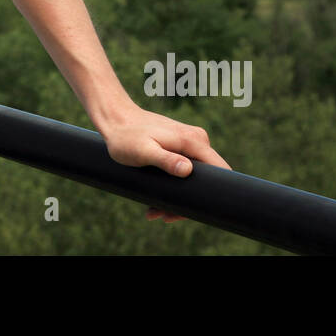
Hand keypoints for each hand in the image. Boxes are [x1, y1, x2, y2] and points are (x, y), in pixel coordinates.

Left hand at [100, 105, 230, 222]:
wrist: (114, 119)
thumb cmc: (126, 137)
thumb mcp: (144, 152)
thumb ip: (166, 160)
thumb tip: (188, 171)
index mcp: (193, 141)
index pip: (220, 171)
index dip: (213, 194)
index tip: (194, 211)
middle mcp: (196, 140)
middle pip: (207, 178)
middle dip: (189, 201)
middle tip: (165, 216)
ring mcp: (188, 143)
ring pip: (193, 177)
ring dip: (178, 197)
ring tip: (155, 212)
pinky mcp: (179, 146)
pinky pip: (183, 170)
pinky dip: (173, 186)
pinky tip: (155, 201)